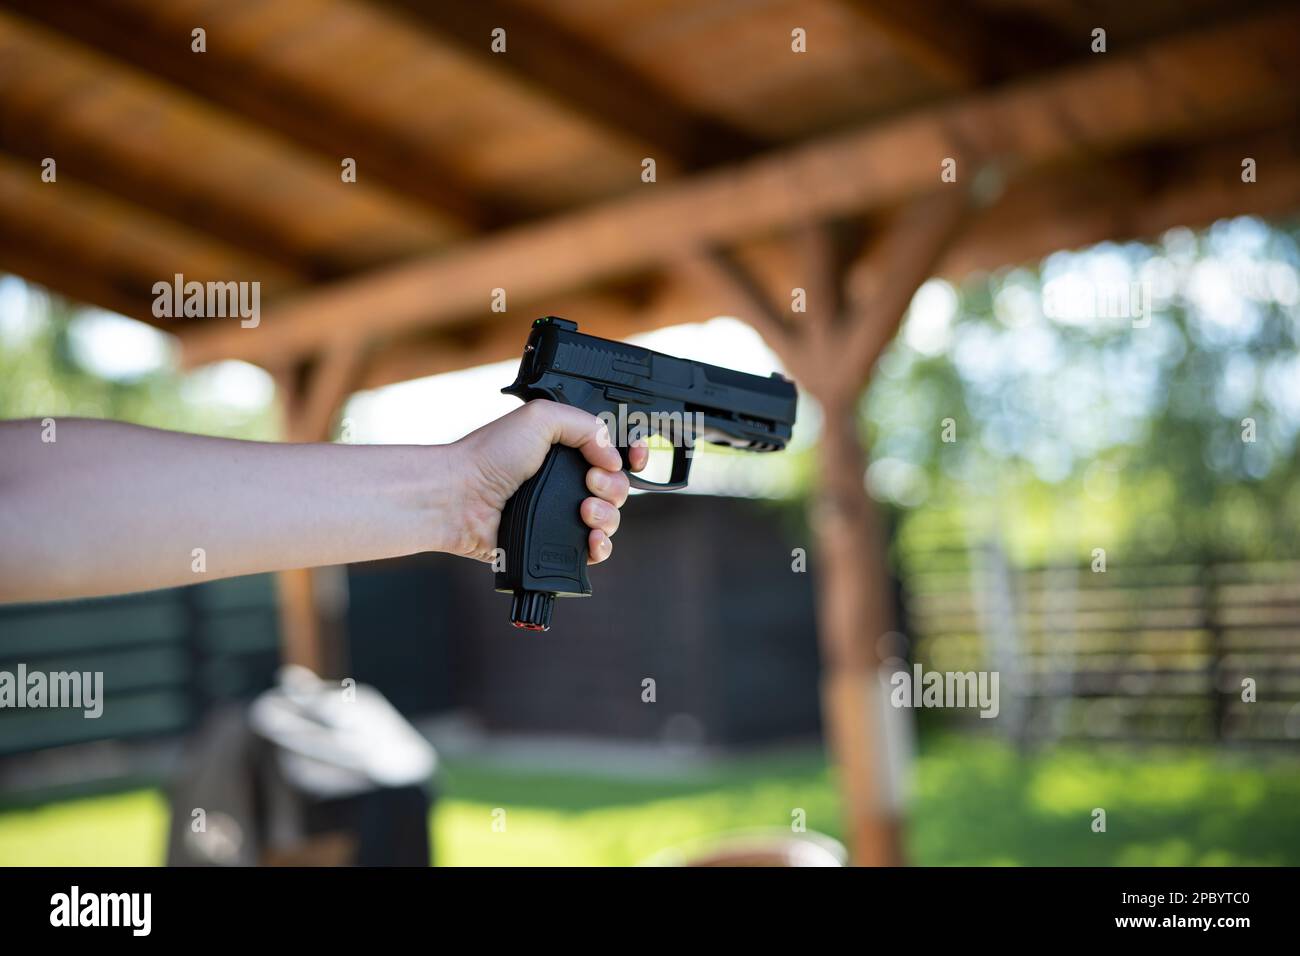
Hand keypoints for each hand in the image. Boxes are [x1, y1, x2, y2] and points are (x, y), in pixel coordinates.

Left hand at [446, 401, 647, 564]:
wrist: (461, 499)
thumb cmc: (488, 456)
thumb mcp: (542, 417)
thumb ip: (587, 426)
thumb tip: (613, 457)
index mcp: (566, 447)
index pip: (613, 449)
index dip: (632, 453)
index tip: (633, 456)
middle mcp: (566, 478)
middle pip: (618, 485)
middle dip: (614, 485)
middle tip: (591, 482)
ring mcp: (561, 512)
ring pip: (610, 518)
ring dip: (607, 515)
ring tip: (584, 511)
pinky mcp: (555, 541)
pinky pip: (594, 549)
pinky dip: (600, 546)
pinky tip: (591, 540)